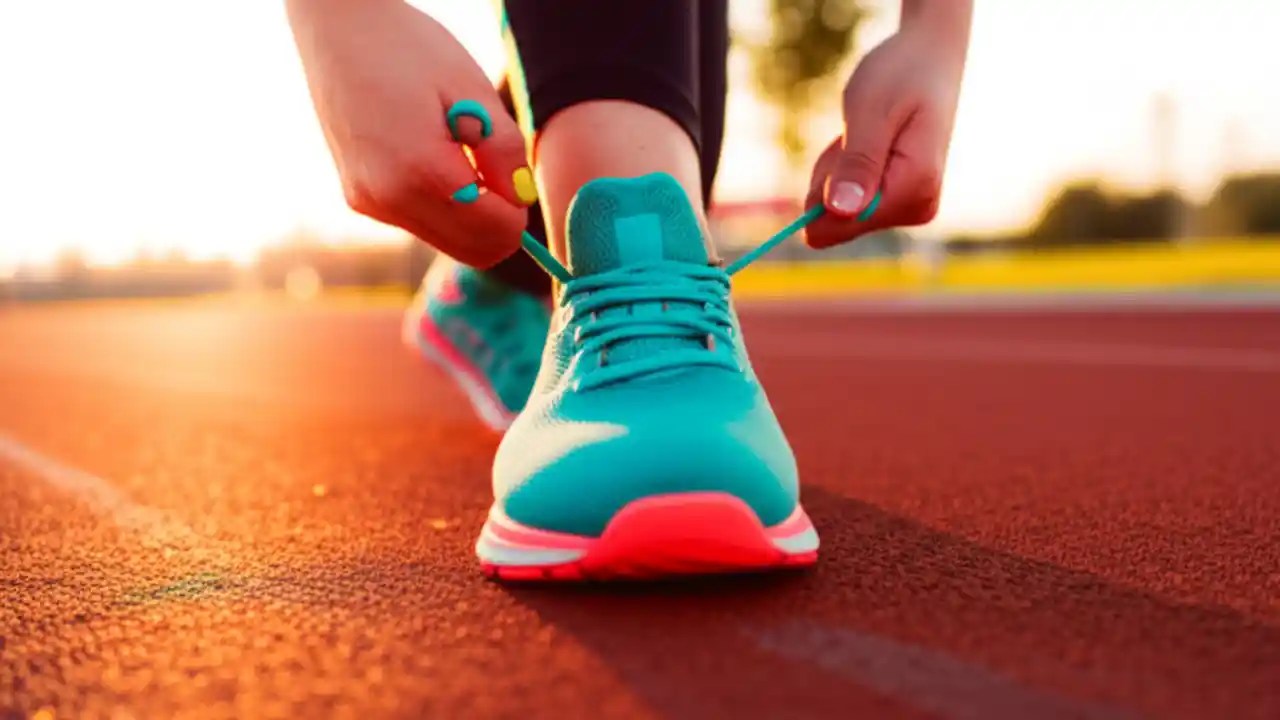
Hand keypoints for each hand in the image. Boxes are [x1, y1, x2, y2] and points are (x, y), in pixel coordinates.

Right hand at [287, 0, 535, 266]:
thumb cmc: (410, 48)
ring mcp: (370, 203)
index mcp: (420, 173)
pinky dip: (441, 206)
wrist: (336, 27)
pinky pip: (419, 222)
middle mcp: (389, 200)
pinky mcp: (359, 198)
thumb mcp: (472, 91)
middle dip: (498, 223)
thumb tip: (520, 197)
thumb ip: (504, 151)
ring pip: (447, 241)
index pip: (494, 233)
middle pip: (472, 251)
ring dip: (470, 215)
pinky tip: (431, 157)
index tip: (513, 175)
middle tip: (496, 171)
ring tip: (459, 154)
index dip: (517, 212)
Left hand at [805, 5, 969, 247]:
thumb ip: (857, 163)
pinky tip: (869, 141)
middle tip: (856, 133)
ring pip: (837, 210)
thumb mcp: (870, 111)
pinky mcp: (899, 202)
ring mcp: (909, 207)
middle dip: (831, 177)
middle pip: (836, 221)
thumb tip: (840, 210)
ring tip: (866, 131)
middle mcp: (917, 208)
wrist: (929, 60)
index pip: (841, 224)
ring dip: (836, 169)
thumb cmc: (901, 76)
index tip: (843, 147)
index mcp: (915, 188)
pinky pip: (847, 199)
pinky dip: (844, 170)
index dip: (822, 192)